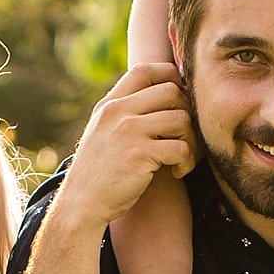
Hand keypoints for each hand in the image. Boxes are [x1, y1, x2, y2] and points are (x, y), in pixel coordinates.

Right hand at [54, 63, 195, 232]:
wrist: (82, 204)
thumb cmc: (99, 173)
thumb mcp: (102, 132)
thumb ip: (123, 113)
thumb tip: (158, 98)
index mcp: (110, 104)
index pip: (144, 70)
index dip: (169, 76)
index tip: (179, 96)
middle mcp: (119, 112)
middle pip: (171, 91)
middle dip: (187, 112)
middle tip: (184, 135)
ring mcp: (129, 131)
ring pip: (182, 119)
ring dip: (191, 140)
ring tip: (182, 158)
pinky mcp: (141, 154)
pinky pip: (181, 148)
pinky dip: (186, 162)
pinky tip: (176, 172)